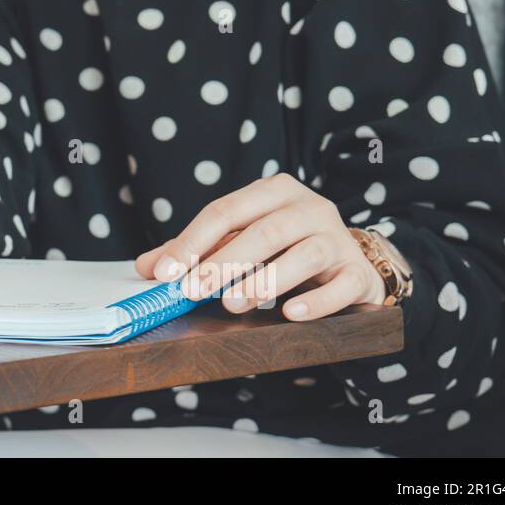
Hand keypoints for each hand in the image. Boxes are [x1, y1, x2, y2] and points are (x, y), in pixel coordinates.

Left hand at [133, 172, 388, 320]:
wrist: (347, 262)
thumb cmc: (283, 248)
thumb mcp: (239, 241)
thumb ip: (196, 251)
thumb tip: (147, 267)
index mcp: (275, 192)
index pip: (226, 210)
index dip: (192, 241)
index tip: (165, 272)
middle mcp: (310, 207)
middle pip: (266, 230)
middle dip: (225, 262)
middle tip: (194, 291)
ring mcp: (338, 239)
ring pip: (305, 254)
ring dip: (265, 281)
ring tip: (233, 305)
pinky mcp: (358, 272)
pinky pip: (341, 286)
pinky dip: (315, 301)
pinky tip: (289, 313)